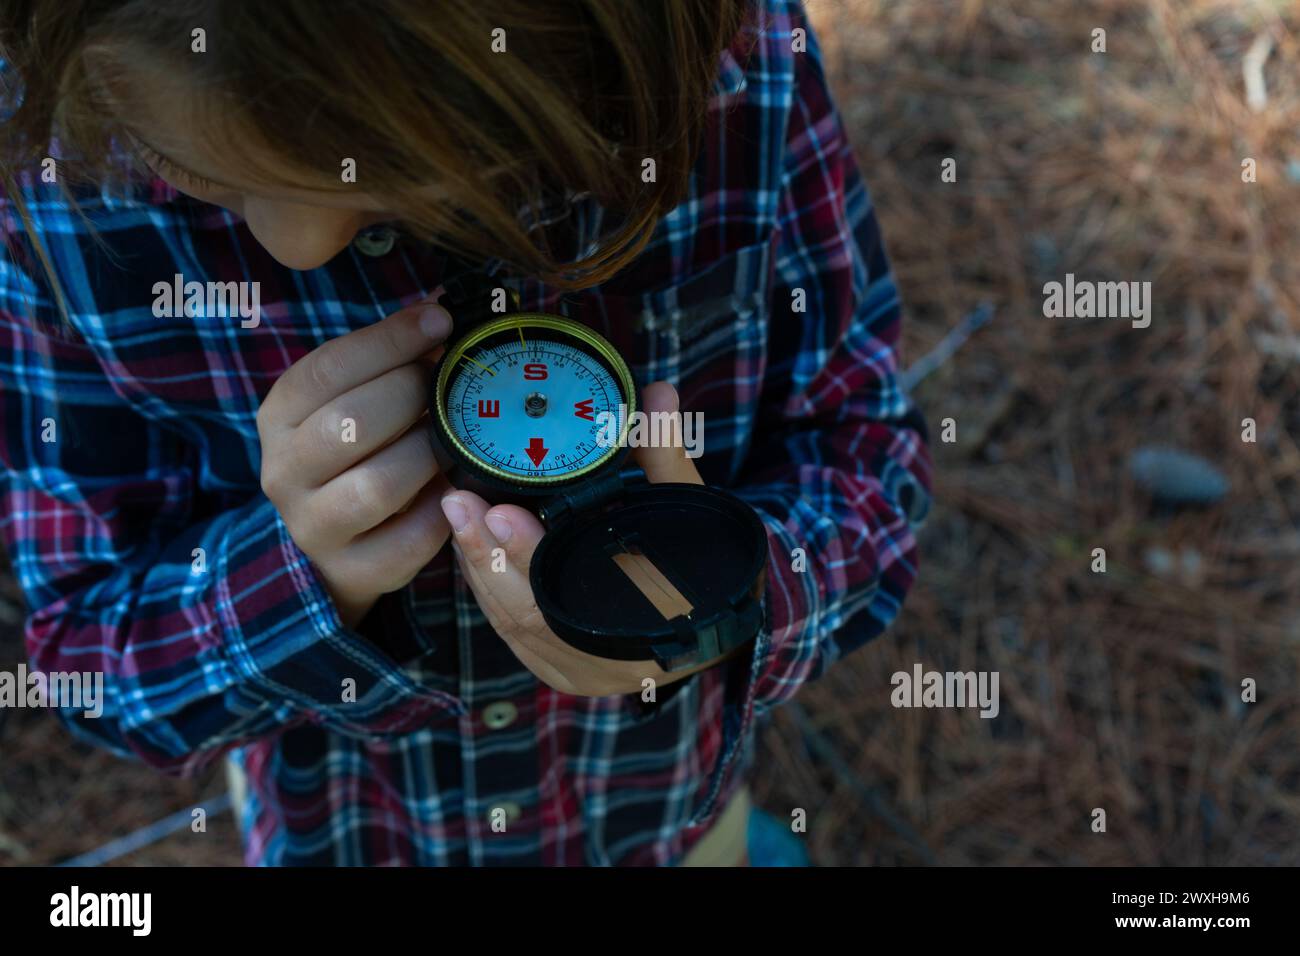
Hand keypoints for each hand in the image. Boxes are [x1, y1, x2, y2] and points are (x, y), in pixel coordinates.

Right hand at [257, 288, 455, 627]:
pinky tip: (454, 489)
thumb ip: (391, 360)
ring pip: (377, 485)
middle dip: (412, 396)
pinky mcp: (354, 570)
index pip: (328, 368)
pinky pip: (409, 539)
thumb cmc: (356, 454)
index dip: (390, 339)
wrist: (334, 545)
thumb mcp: (355, 400)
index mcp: (281, 415)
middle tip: (449, 386)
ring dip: (427, 455)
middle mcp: (283, 471)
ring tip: (453, 440)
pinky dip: (442, 510)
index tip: (441, 320)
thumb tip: (444, 307)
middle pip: (349, 423)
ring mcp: (314, 526)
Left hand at [440, 381, 737, 696]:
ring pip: (513, 624)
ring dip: (480, 568)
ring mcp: (579, 671)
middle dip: (488, 553)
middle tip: (460, 502)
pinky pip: (511, 634)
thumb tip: (658, 394)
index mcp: (644, 622)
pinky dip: (489, 591)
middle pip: (530, 612)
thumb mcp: (685, 511)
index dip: (529, 554)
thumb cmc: (703, 571)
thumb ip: (664, 455)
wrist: (713, 634)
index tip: (498, 510)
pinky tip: (471, 550)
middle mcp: (606, 659)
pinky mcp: (559, 671)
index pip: (574, 591)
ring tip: (457, 513)